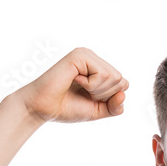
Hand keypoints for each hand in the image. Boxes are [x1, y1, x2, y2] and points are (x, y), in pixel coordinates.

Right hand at [13, 47, 128, 123]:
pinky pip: (102, 74)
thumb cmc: (66, 108)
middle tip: (82, 93)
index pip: (124, 84)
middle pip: (121, 80)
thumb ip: (115, 106)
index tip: (89, 98)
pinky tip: (75, 81)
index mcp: (98, 68)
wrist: (43, 108)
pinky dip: (91, 85)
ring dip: (97, 90)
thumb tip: (123, 94)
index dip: (109, 99)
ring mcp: (87, 55)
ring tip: (78, 87)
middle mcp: (94, 58)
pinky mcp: (80, 55)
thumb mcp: (97, 110)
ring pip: (114, 77)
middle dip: (104, 95)